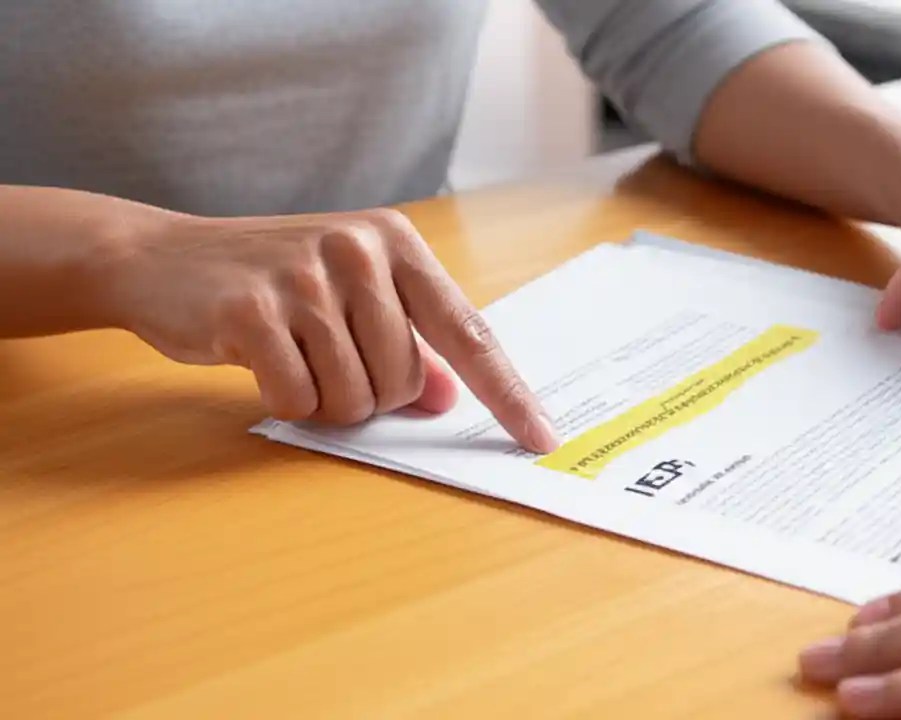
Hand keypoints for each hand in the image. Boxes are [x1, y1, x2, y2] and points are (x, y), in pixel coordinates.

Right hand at [100, 207, 558, 452]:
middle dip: (369, 393)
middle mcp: (357, 250)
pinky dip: (281, 399)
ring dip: (323, 399)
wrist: (160, 258)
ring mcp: (303, 277)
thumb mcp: (349, 297)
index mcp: (395, 243)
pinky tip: (258, 358)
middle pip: (404, 382)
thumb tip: (449, 397)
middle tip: (322, 355)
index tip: (541, 437)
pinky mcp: (251, 310)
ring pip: (353, 398)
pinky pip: (297, 400)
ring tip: (289, 352)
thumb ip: (408, 344)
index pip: (468, 331)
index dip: (507, 393)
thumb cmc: (271, 280)